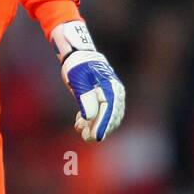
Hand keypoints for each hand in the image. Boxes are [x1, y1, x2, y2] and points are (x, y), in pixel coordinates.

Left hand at [51, 20, 124, 142]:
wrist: (79, 56)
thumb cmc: (78, 66)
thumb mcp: (79, 81)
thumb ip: (85, 99)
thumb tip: (90, 118)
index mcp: (111, 88)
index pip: (109, 112)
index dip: (102, 126)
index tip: (95, 138)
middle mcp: (115, 94)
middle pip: (111, 118)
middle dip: (98, 129)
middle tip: (85, 136)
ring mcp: (112, 97)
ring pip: (108, 119)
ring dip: (95, 126)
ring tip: (79, 127)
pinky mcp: (105, 100)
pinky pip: (103, 115)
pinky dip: (93, 121)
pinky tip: (80, 122)